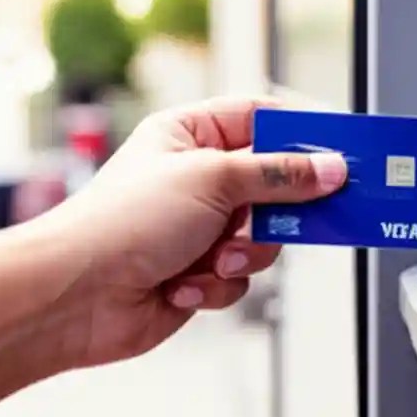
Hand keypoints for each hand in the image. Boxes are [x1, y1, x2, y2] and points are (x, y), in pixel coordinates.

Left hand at [30, 96, 346, 368]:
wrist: (73, 296)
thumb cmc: (119, 222)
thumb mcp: (212, 180)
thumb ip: (278, 175)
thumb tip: (328, 167)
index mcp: (189, 136)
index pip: (261, 120)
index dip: (303, 134)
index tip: (343, 151)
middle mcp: (194, 178)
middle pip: (271, 185)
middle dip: (276, 211)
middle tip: (300, 217)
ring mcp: (195, 228)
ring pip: (261, 238)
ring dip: (242, 255)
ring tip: (213, 260)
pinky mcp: (194, 272)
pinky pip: (238, 277)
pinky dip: (217, 285)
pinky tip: (182, 285)